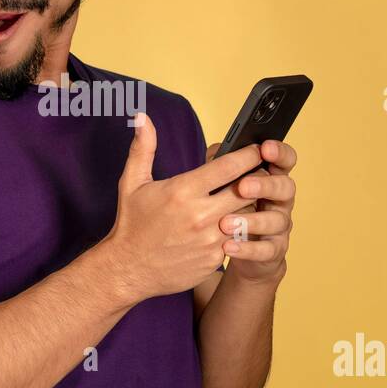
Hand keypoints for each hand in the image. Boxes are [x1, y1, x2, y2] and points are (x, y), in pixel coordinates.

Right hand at [103, 112, 263, 301]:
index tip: (258, 148)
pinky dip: (238, 230)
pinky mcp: (214, 259)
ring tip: (247, 198)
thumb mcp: (132, 183)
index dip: (249, 155)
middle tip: (258, 173)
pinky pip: (237, 240)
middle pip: (246, 190)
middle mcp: (199, 215)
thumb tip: (143, 118)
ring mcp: (209, 240)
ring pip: (247, 216)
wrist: (128, 270)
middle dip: (256, 180)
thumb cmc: (132, 224)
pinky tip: (234, 224)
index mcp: (182, 191)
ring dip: (249, 206)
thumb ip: (143, 148)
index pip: (228, 167)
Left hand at [205, 138, 296, 284]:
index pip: (285, 160)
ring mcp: (280, 226)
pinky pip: (265, 250)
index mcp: (272, 177)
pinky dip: (247, 249)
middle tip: (242, 187)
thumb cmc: (231, 206)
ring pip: (276, 221)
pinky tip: (228, 246)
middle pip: (285, 187)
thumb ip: (223, 165)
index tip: (265, 148)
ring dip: (252, 221)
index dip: (280, 153)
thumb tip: (217, 152)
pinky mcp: (273, 250)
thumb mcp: (227, 184)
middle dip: (265, 185)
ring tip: (225, 223)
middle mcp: (281, 199)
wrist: (238, 247)